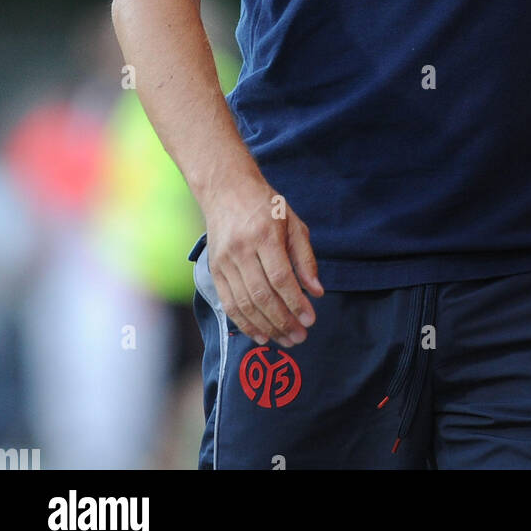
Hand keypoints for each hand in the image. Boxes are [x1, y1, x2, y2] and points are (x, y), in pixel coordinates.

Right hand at [200, 173, 323, 350]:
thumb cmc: (266, 206)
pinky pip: (229, 304)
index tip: (310, 320)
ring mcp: (224, 261)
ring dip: (266, 327)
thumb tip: (316, 292)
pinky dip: (245, 323)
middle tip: (300, 337)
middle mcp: (241, 250)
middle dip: (283, 321)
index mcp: (264, 234)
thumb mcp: (293, 222)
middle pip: (262, 296)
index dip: (296, 303)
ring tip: (285, 340)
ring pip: (244, 304)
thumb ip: (305, 258)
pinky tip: (261, 335)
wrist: (226, 190)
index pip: (281, 278)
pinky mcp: (214, 270)